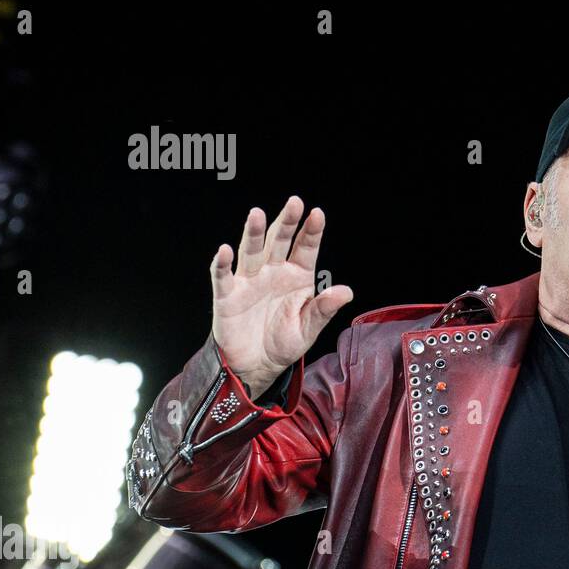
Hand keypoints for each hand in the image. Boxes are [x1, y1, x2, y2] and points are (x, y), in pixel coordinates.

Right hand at [210, 196, 352, 395]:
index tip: (317, 214)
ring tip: (257, 215)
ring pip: (252, 251)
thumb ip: (324, 309)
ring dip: (254, 233)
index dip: (311, 231)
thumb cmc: (284, 343)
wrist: (257, 366)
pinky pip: (224, 276)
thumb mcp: (309, 328)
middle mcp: (273, 272)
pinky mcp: (228, 295)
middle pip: (279, 242)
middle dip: (286, 222)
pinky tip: (225, 250)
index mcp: (297, 276)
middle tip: (294, 203)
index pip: (306, 248)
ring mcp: (250, 281)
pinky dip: (223, 263)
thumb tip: (345, 291)